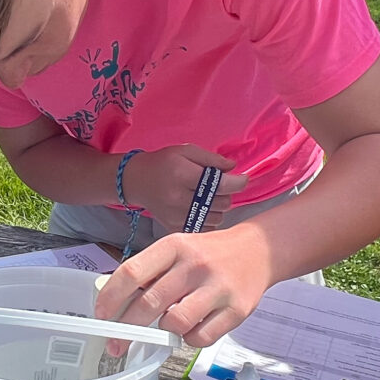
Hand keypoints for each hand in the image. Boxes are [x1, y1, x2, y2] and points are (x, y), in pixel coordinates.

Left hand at [93, 224, 274, 347]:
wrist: (259, 250)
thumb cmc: (209, 253)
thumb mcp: (177, 249)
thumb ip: (150, 271)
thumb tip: (115, 302)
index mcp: (174, 246)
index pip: (132, 272)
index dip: (111, 297)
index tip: (101, 316)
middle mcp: (194, 265)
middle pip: (150, 303)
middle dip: (126, 329)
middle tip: (116, 344)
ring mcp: (217, 288)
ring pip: (175, 323)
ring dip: (165, 331)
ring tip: (169, 325)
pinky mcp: (236, 310)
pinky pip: (201, 337)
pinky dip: (190, 338)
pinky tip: (193, 327)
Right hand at [120, 145, 248, 225]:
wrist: (136, 181)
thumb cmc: (163, 163)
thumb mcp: (185, 151)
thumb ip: (211, 159)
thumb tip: (233, 169)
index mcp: (182, 175)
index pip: (219, 184)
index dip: (237, 182)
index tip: (243, 179)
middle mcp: (179, 198)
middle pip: (221, 203)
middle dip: (226, 194)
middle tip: (219, 186)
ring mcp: (177, 216)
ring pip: (216, 218)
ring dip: (219, 208)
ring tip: (209, 198)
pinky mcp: (175, 227)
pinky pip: (205, 228)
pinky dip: (209, 219)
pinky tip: (202, 209)